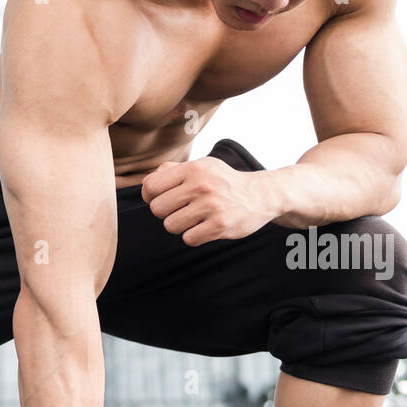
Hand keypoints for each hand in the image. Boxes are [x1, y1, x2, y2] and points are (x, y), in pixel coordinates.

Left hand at [141, 158, 277, 246]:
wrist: (260, 195)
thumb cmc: (224, 182)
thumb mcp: (201, 167)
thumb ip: (172, 171)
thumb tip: (146, 183)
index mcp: (193, 169)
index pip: (151, 187)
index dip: (151, 197)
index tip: (162, 199)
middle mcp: (201, 185)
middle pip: (157, 209)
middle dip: (166, 213)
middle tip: (183, 210)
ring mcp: (211, 205)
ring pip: (170, 226)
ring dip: (180, 226)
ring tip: (195, 218)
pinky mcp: (220, 224)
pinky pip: (188, 239)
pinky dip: (194, 236)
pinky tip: (205, 227)